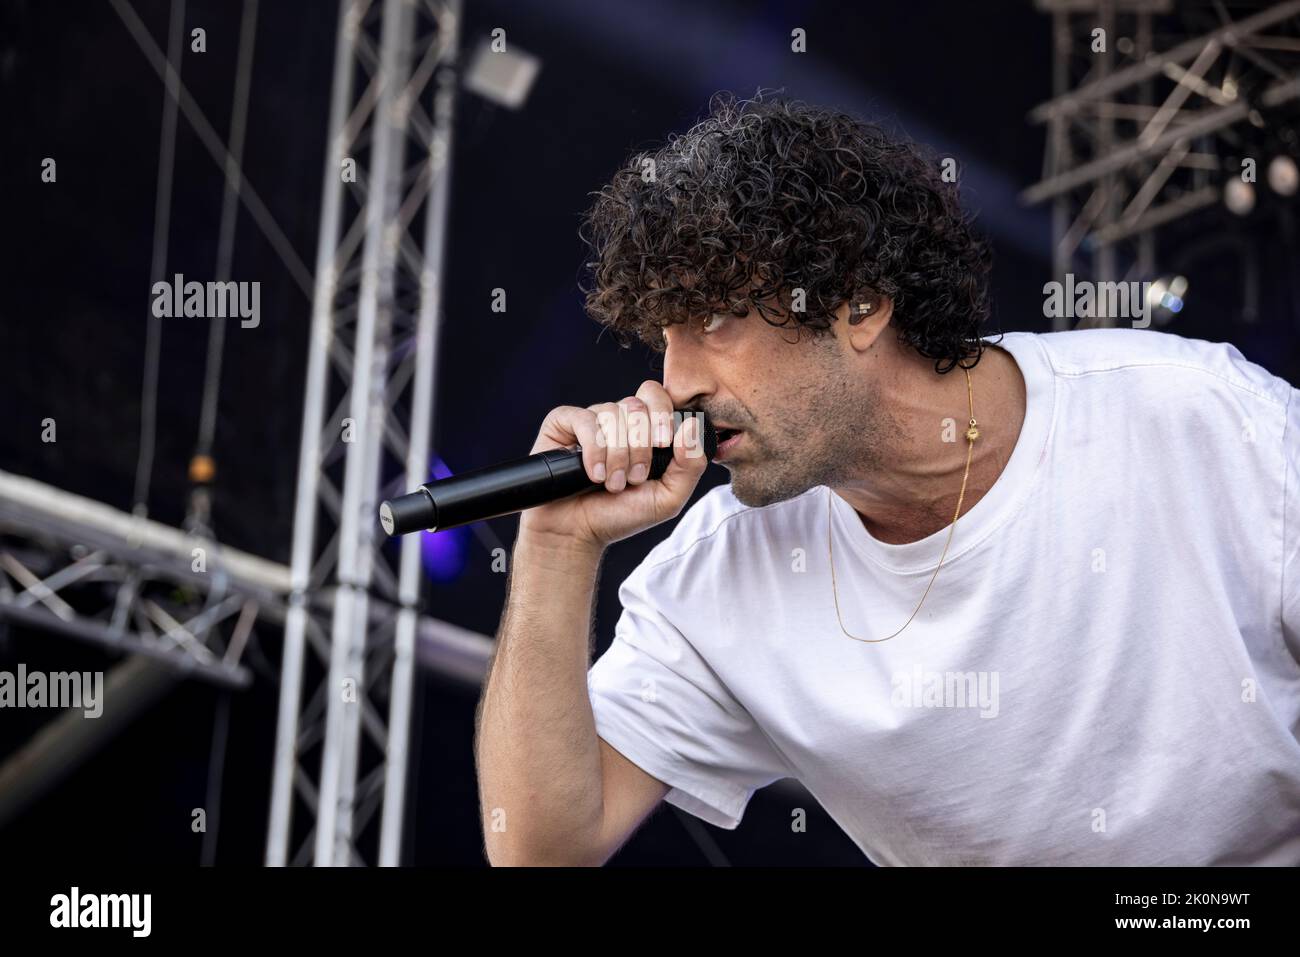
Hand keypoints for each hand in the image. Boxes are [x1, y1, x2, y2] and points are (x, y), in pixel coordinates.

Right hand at [518, 380, 709, 549]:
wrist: (579, 532)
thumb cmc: (622, 514)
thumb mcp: (668, 497)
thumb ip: (690, 465)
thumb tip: (692, 425)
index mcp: (644, 429)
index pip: (658, 396)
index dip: (662, 415)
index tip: (662, 444)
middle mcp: (618, 419)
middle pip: (637, 405)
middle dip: (640, 446)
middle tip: (635, 477)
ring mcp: (591, 419)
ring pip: (612, 414)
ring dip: (617, 455)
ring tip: (612, 484)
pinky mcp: (563, 424)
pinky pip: (584, 420)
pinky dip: (594, 450)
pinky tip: (594, 474)